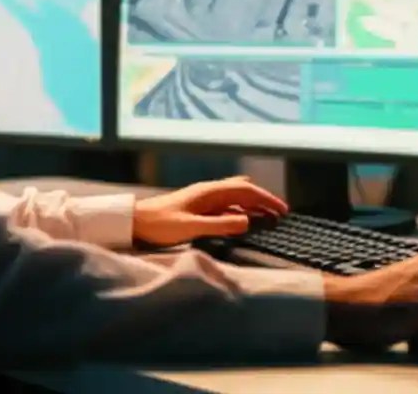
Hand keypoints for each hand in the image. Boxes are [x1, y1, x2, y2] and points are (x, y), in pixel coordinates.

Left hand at [133, 175, 286, 246]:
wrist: (135, 222)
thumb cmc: (159, 224)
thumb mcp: (190, 227)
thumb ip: (219, 225)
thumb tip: (246, 221)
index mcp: (208, 192)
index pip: (245, 190)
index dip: (265, 198)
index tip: (282, 209)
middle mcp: (208, 192)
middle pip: (242, 191)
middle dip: (263, 200)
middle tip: (280, 213)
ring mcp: (202, 200)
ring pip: (234, 199)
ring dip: (252, 206)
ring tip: (267, 217)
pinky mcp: (197, 209)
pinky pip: (225, 208)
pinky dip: (239, 212)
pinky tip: (243, 221)